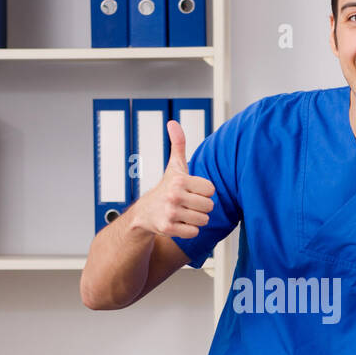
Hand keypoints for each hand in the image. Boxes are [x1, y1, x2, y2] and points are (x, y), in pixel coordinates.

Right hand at [129, 120, 215, 238]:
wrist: (144, 213)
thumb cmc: (165, 188)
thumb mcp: (174, 166)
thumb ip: (178, 144)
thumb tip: (173, 122)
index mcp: (180, 180)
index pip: (210, 189)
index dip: (203, 191)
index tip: (191, 190)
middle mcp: (174, 196)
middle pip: (209, 206)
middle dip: (201, 207)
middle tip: (188, 203)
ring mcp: (171, 213)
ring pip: (203, 220)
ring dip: (196, 219)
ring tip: (183, 213)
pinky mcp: (169, 228)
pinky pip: (194, 232)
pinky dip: (189, 230)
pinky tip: (179, 223)